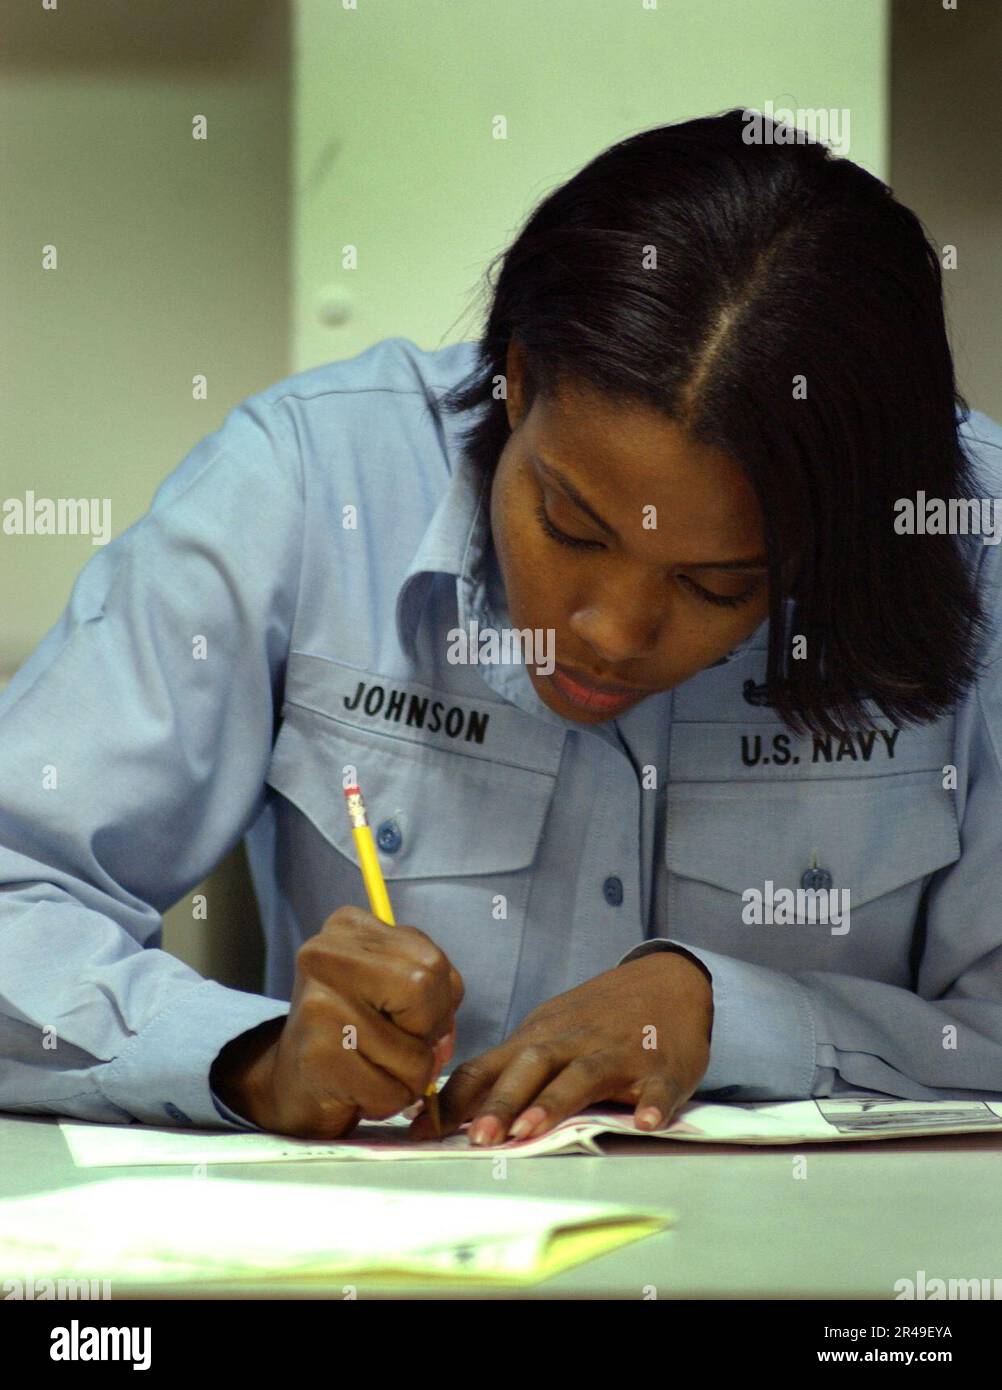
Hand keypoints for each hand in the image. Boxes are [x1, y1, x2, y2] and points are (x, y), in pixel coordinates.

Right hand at [210, 905, 462, 1137]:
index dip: (438, 1003)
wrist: (291, 1080)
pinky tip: (358, 1087)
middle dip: (426, 1034)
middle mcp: (326, 954)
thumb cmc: (354, 1031)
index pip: (433, 962)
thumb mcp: (394, 988)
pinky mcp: (317, 1054)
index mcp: (350, 926)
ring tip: (373, 1068)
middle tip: (395, 1046)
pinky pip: (389, 1090)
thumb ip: (433, 994)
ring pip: (414, 1053)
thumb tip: (441, 1043)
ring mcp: (319, 1003)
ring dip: (407, 1078)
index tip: (407, 1018)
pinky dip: (386, 1100)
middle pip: (425, 989)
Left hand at [407, 949, 712, 1143]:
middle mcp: (573, 1042)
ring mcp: (618, 1053)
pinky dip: (653, 1103)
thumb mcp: (547, 1034)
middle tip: (477, 1138)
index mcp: (539, 1039)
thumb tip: (447, 1112)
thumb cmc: (596, 1019)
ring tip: (531, 1131)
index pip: (487, 1067)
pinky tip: (646, 1121)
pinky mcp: (662, 1067)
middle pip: (531, 1066)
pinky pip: (659, 1086)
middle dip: (502, 1101)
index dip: (454, 1101)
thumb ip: (506, 1071)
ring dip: (555, 1102)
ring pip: (583, 1075)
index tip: (422, 1133)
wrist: (668, 981)